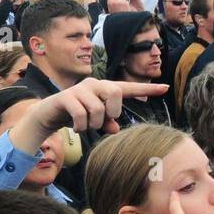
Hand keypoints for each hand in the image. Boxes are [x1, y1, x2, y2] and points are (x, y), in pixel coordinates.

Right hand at [14, 78, 168, 150]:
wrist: (47, 115)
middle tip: (103, 121)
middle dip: (111, 112)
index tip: (165, 88)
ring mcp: (79, 89)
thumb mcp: (94, 121)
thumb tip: (115, 129)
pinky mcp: (66, 96)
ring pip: (97, 109)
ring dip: (93, 124)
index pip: (128, 88)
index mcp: (103, 89)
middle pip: (115, 93)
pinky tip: (77, 129)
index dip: (147, 89)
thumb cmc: (75, 116)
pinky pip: (81, 114)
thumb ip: (108, 122)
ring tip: (86, 127)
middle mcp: (93, 84)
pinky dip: (81, 126)